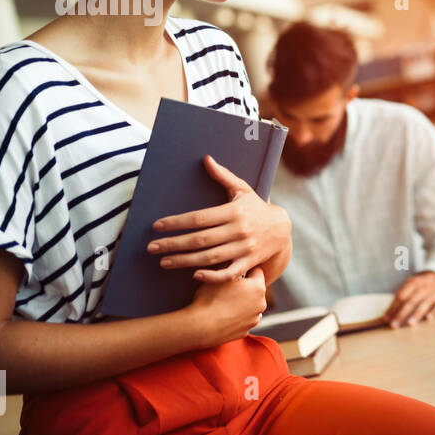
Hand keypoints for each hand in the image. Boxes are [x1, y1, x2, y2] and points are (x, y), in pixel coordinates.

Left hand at [148, 155, 290, 283]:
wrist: (282, 229)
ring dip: (184, 261)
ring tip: (164, 261)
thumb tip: (206, 159)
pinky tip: (194, 275)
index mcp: (234, 212)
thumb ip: (223, 176)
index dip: (177, 222)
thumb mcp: (243, 189)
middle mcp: (238, 231)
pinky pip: (229, 273)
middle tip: (152, 247)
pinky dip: (213, 276)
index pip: (199, 218)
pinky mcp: (248, 263)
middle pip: (200, 239)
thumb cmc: (256, 207)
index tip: (157, 226)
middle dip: (173, 244)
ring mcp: (244, 249)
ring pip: (209, 257)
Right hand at [188, 267, 267, 347]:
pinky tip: (225, 314)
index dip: (245, 268)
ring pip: (251, 305)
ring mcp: (255, 318)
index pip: (257, 270)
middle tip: (229, 286)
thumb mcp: (219, 276)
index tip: (236, 268)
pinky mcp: (247, 330)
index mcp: (257, 287)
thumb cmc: (209, 298)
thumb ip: (228, 266)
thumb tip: (229, 257)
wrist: (200, 327)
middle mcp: (261, 303)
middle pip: (255, 289)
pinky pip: (244, 319)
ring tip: (225, 301)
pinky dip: (238, 316)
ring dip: (243, 302)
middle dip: (245, 286)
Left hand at [388, 272, 434, 327]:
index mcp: (414, 282)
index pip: (401, 296)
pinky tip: (428, 318)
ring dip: (417, 314)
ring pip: (425, 304)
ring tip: (410, 323)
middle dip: (401, 314)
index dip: (393, 307)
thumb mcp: (411, 285)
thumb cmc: (421, 286)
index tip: (386, 319)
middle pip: (411, 301)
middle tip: (394, 325)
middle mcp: (424, 287)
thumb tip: (386, 315)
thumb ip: (401, 297)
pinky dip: (434, 312)